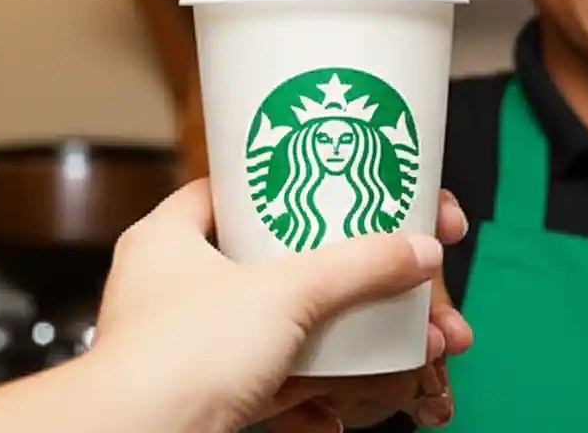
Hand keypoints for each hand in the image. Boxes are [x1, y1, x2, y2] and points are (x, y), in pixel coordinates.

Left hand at [86, 179, 465, 432]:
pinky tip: (346, 402)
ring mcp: (188, 344)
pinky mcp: (205, 393)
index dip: (282, 183)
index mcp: (170, 238)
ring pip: (276, 327)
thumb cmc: (176, 358)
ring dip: (337, 336)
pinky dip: (312, 390)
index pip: (229, 189)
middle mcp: (172, 287)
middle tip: (379, 262)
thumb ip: (357, 266)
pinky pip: (271, 381)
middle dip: (335, 272)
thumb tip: (417, 249)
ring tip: (393, 333)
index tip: (330, 185)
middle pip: (268, 260)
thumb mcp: (285, 293)